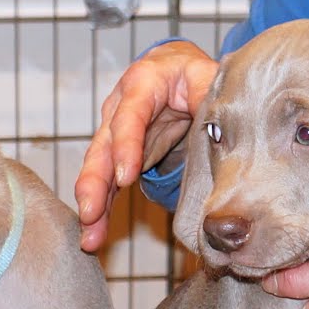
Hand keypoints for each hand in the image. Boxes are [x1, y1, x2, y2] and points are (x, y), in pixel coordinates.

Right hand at [75, 40, 219, 251]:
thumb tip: (219, 122)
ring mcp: (114, 135)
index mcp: (141, 84)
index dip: (125, 145)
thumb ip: (208, 94)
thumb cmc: (190, 74)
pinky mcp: (118, 157)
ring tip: (89, 237)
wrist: (175, 72)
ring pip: (99, 171)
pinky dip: (102, 211)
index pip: (130, 115)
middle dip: (95, 183)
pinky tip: (95, 235)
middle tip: (90, 213)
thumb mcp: (203, 75)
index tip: (124, 176)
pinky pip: (107, 186)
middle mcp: (118, 109)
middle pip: (102, 147)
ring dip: (93, 205)